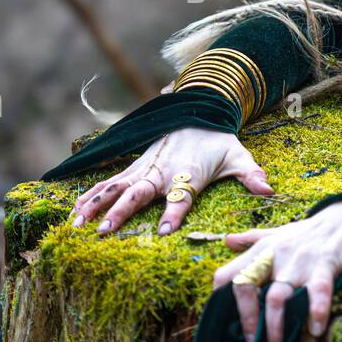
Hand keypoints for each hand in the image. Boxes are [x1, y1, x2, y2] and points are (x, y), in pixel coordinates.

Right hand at [71, 127, 273, 235]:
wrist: (198, 110)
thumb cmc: (219, 140)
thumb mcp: (239, 155)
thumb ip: (251, 174)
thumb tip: (269, 190)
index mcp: (188, 172)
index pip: (181, 196)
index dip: (174, 212)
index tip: (165, 231)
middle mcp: (162, 170)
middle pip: (138, 193)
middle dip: (121, 211)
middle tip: (104, 230)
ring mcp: (144, 168)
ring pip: (115, 187)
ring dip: (95, 205)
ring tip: (76, 225)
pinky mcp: (133, 167)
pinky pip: (108, 183)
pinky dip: (89, 196)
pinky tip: (72, 213)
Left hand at [212, 199, 341, 341]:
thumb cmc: (312, 230)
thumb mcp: (279, 232)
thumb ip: (252, 239)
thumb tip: (227, 241)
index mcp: (262, 249)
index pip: (226, 274)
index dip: (220, 300)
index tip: (227, 322)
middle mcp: (276, 254)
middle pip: (244, 287)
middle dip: (246, 319)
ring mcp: (300, 261)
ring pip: (277, 297)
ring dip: (275, 328)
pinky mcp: (326, 264)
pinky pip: (317, 293)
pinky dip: (316, 313)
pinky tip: (316, 330)